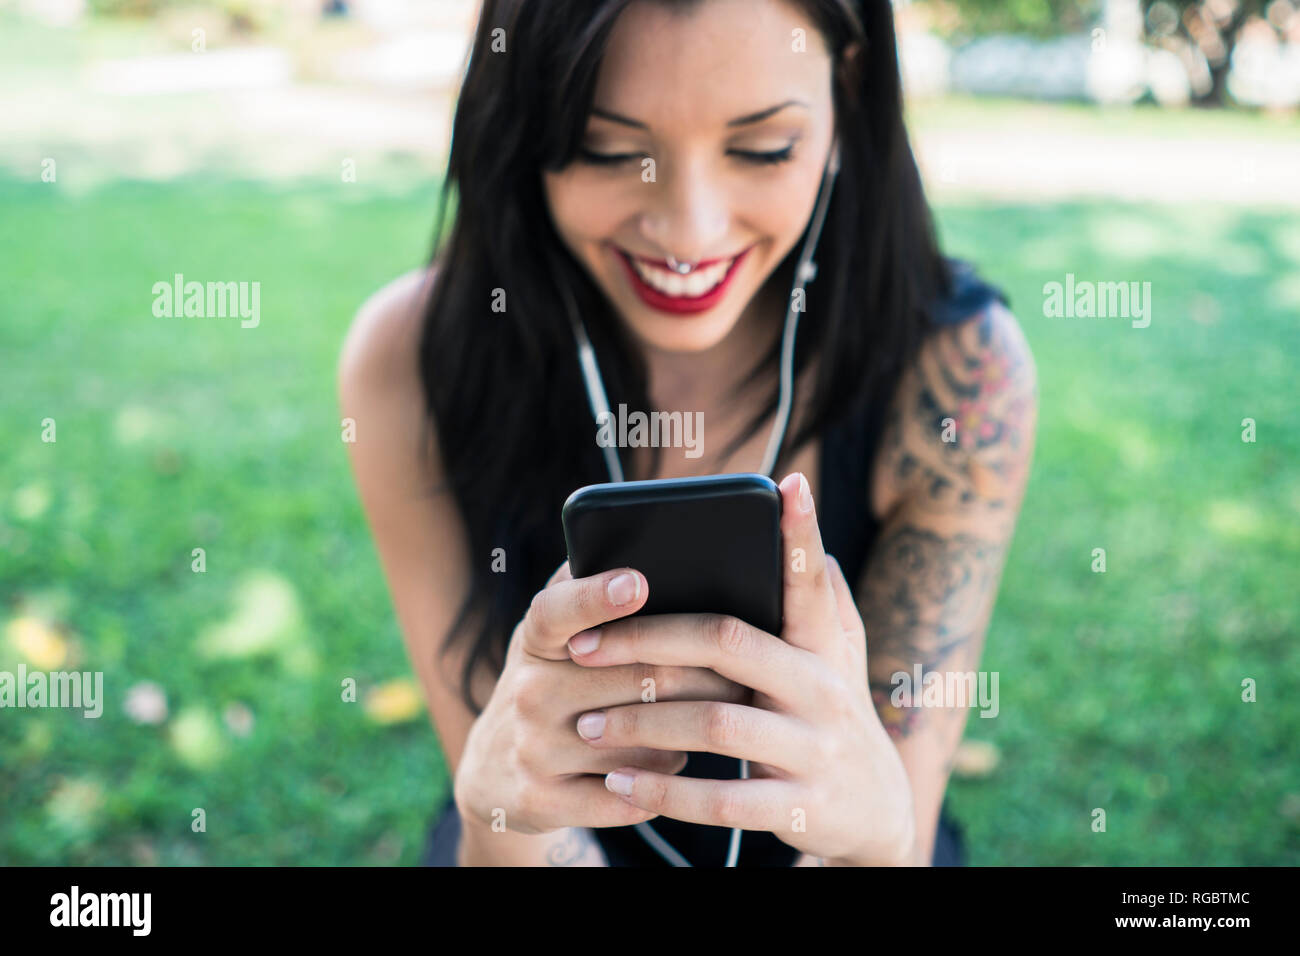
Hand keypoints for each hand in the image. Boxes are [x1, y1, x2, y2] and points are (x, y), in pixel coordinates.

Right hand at [453, 561, 747, 835]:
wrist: (495, 770)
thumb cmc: (554, 680)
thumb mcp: (556, 635)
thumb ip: (588, 589)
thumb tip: (648, 542)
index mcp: (535, 638)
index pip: (559, 610)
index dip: (597, 595)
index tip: (638, 581)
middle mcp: (528, 689)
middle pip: (637, 677)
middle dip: (702, 674)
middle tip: (746, 670)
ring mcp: (532, 747)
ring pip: (642, 738)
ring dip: (687, 731)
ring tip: (713, 720)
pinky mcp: (542, 799)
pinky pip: (627, 791)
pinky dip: (662, 779)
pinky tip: (676, 765)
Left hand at [565, 472, 916, 864]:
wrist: (874, 813)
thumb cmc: (830, 716)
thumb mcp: (836, 658)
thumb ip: (818, 602)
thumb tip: (802, 524)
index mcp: (825, 646)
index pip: (810, 582)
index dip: (802, 535)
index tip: (787, 485)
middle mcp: (825, 689)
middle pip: (727, 643)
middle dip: (646, 640)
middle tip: (584, 647)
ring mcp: (814, 749)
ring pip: (714, 721)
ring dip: (640, 721)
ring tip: (586, 722)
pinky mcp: (797, 807)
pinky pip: (719, 799)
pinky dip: (661, 792)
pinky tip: (618, 783)